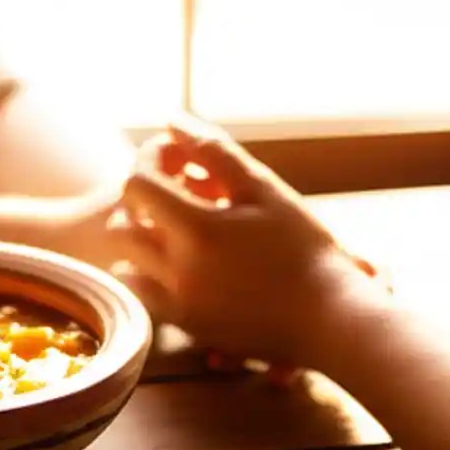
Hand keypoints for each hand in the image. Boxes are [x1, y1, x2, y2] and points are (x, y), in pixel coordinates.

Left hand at [110, 117, 388, 370]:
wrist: (329, 317)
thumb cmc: (304, 247)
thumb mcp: (264, 189)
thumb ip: (215, 152)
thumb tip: (172, 122)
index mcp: (197, 231)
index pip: (137, 185)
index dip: (150, 162)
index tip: (177, 158)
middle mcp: (178, 271)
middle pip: (121, 226)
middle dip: (142, 203)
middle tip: (178, 192)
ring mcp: (180, 304)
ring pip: (127, 265)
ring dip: (142, 241)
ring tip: (181, 229)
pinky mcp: (188, 327)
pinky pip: (146, 297)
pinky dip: (154, 275)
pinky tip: (188, 263)